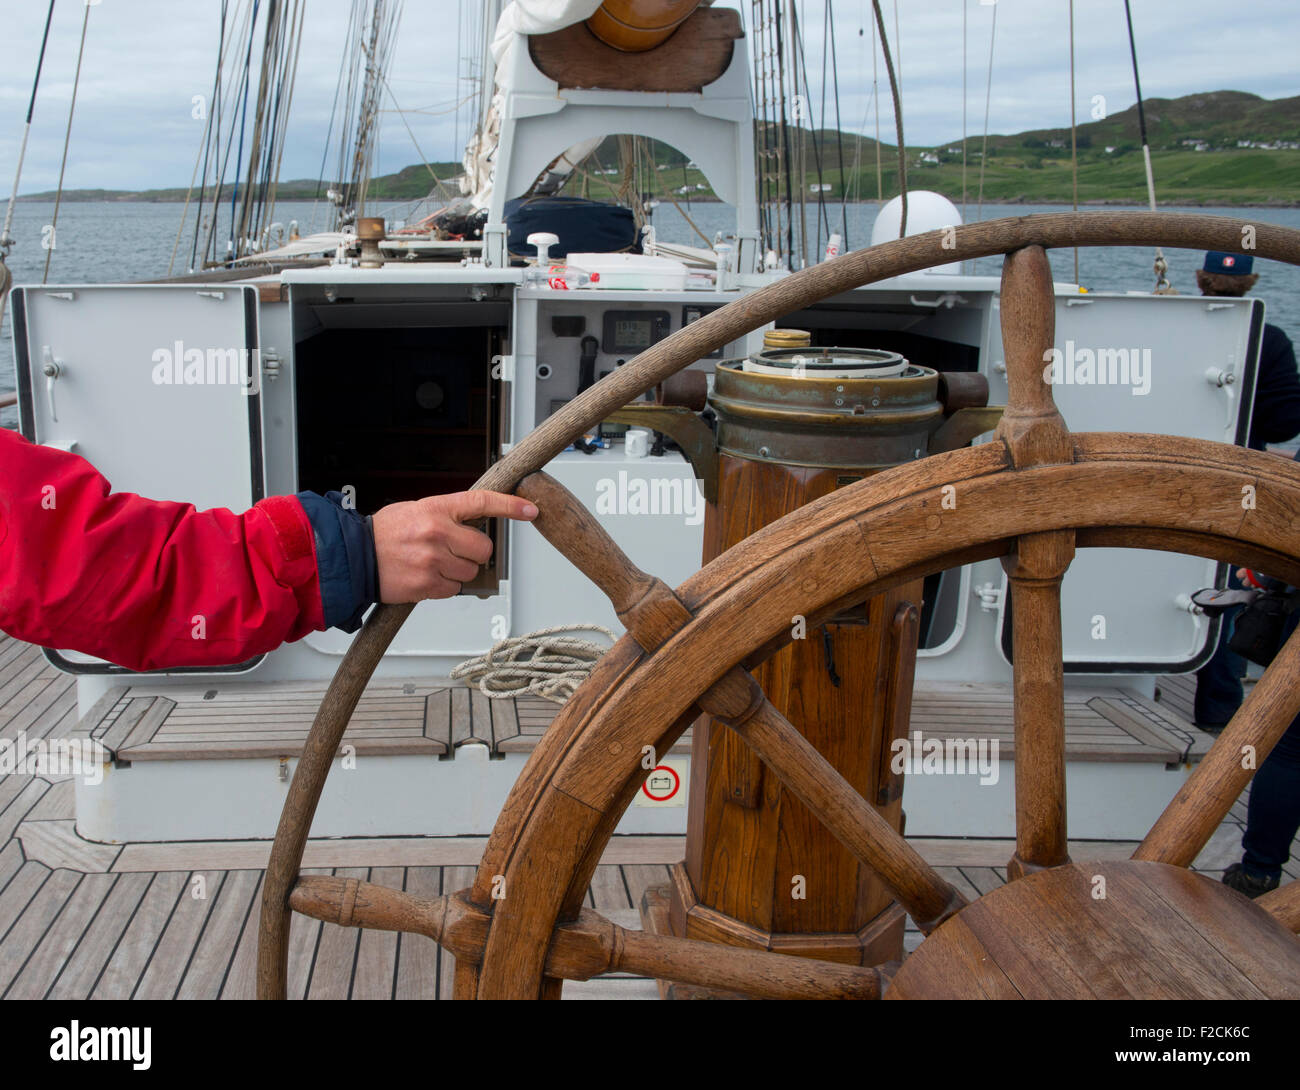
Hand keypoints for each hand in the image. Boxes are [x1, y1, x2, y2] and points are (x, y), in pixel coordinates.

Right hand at [371, 490, 537, 601]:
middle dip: (474, 553)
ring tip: (433, 564)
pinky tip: (426, 576)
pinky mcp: (428, 585)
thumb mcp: (415, 509)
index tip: (530, 509)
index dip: (511, 506)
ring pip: (471, 571)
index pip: (482, 502)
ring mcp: (433, 560)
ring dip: (459, 571)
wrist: (353, 557)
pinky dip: (445, 586)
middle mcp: (437, 532)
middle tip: (454, 550)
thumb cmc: (383, 534)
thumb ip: (446, 514)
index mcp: (436, 508)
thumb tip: (474, 520)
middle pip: (484, 548)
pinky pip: (455, 589)